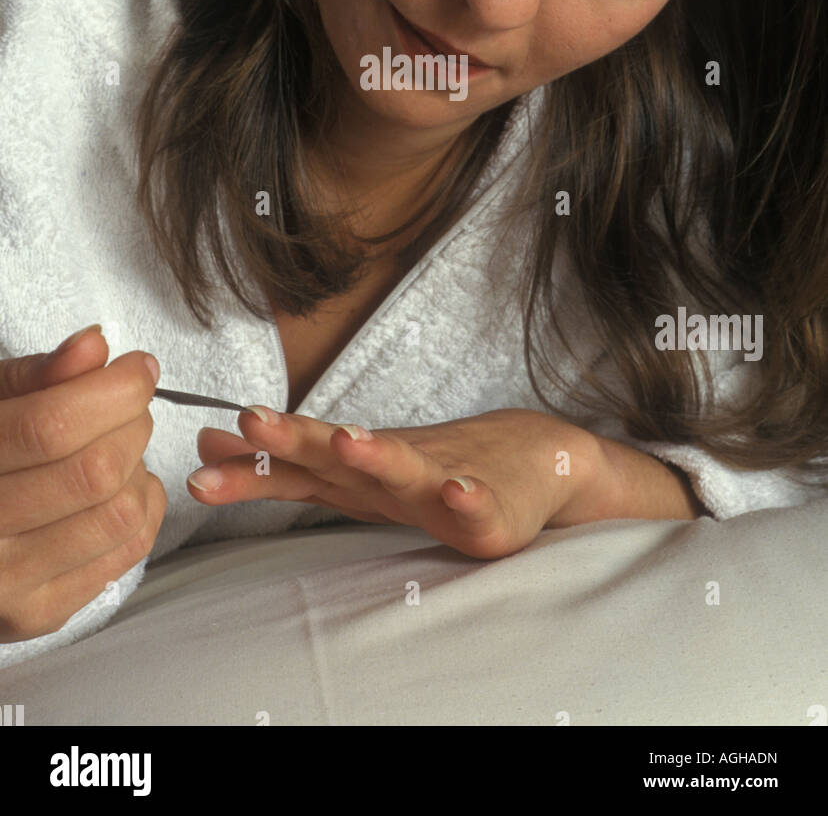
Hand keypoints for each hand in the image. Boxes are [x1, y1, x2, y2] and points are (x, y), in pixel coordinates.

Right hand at [0, 327, 166, 643]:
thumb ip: (37, 376)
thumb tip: (95, 344)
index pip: (53, 427)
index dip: (114, 389)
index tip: (139, 368)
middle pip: (95, 471)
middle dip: (133, 423)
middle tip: (128, 406)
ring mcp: (10, 585)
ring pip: (122, 513)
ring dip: (139, 468)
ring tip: (115, 449)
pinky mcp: (43, 613)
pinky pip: (130, 549)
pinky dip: (143, 506)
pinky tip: (117, 489)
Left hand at [189, 406, 600, 559]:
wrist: (535, 458)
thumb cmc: (433, 468)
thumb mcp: (353, 475)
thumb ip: (283, 469)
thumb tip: (206, 447)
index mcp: (358, 473)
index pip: (295, 466)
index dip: (250, 463)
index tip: (202, 451)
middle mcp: (392, 470)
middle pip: (337, 451)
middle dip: (294, 437)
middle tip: (252, 420)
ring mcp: (441, 482)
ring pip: (404, 467)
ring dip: (375, 453)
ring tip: (346, 442)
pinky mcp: (491, 509)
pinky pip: (478, 504)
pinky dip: (467, 496)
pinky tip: (456, 493)